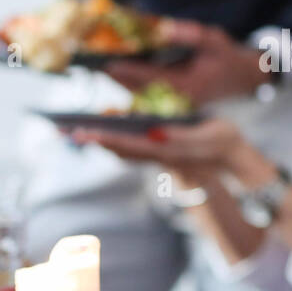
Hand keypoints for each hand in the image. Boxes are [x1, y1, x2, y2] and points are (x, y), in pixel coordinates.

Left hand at [71, 117, 248, 173]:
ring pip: (117, 149)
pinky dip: (107, 139)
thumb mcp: (211, 135)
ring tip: (68, 131)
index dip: (105, 138)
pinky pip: (124, 147)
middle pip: (116, 148)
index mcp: (166, 149)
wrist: (229, 160)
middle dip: (91, 140)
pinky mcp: (153, 151)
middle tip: (62, 132)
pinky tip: (92, 130)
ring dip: (94, 140)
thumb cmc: (223, 143)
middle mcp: (155, 154)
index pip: (130, 143)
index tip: (83, 133)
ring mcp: (152, 155)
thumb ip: (182, 135)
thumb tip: (155, 131)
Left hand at [105, 19, 267, 104]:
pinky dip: (125, 83)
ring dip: (115, 79)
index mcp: (187, 87)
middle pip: (136, 88)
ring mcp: (170, 106)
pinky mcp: (166, 105)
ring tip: (93, 64)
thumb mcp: (213, 41)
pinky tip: (109, 72)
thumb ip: (189, 34)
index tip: (106, 62)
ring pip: (135, 94)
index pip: (151, 77)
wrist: (242, 79)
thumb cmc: (226, 57)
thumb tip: (163, 28)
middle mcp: (175, 101)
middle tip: (88, 64)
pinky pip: (141, 96)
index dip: (128, 70)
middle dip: (113, 76)